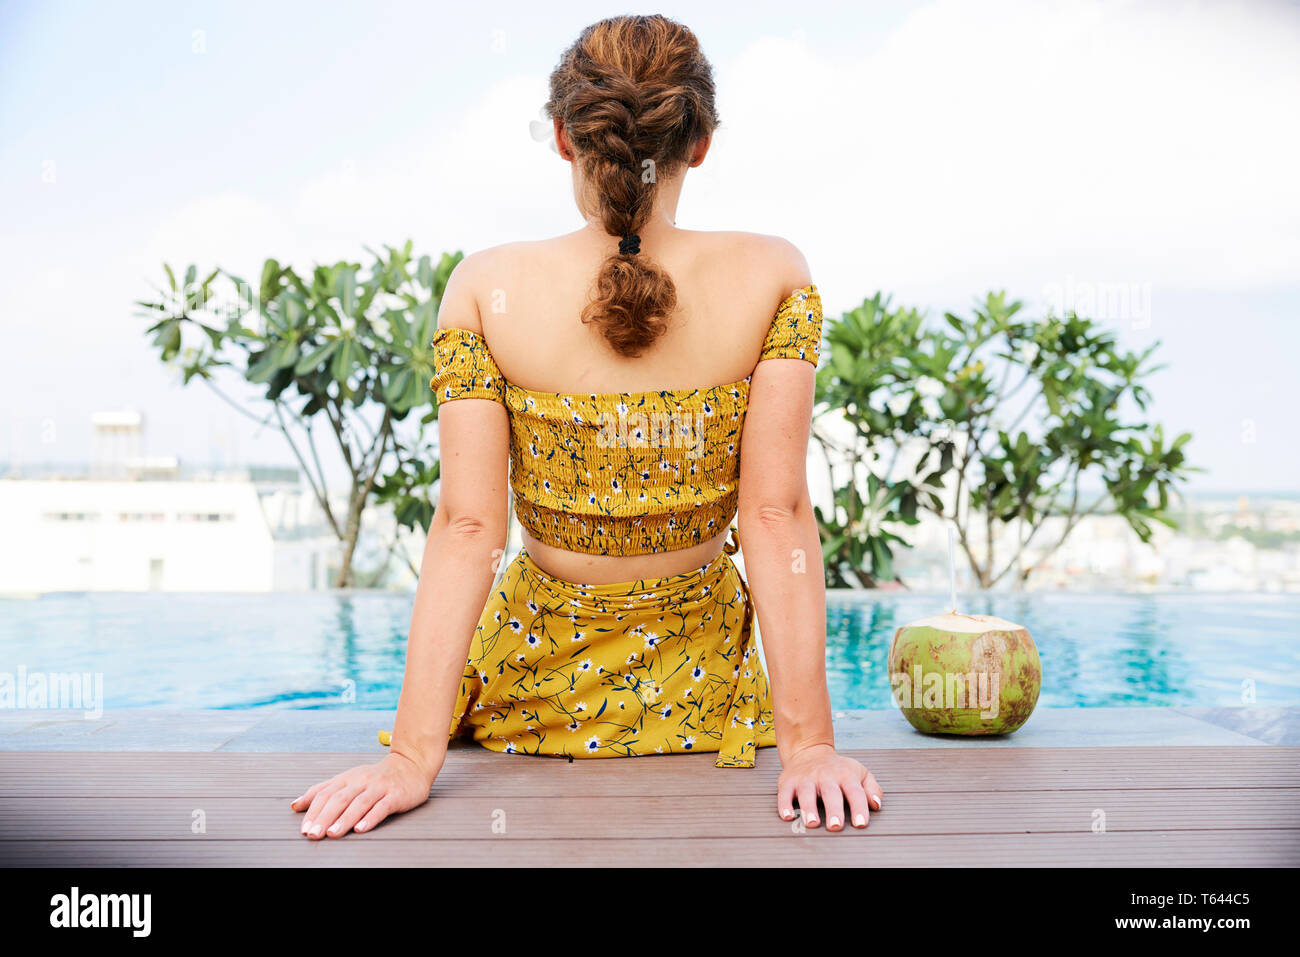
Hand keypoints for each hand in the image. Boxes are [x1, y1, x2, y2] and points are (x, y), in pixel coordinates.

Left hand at [290, 752, 435, 838]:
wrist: (411, 765)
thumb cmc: (376, 778)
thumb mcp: (347, 780)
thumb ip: (321, 791)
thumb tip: (295, 805)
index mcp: (347, 778)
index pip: (326, 794)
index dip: (313, 811)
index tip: (304, 828)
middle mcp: (362, 781)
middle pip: (339, 799)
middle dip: (324, 817)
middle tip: (313, 834)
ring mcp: (379, 787)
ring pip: (359, 803)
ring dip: (344, 819)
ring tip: (332, 834)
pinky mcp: (396, 795)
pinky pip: (382, 807)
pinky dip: (370, 818)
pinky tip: (361, 828)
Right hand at [776, 743, 882, 830]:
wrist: (809, 751)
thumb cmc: (838, 769)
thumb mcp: (860, 773)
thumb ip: (872, 789)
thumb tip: (876, 805)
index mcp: (845, 775)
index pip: (855, 792)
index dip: (859, 807)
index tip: (861, 824)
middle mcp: (825, 776)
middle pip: (830, 793)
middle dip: (833, 809)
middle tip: (836, 826)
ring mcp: (806, 778)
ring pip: (806, 793)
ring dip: (808, 808)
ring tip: (812, 823)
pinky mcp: (788, 782)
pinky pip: (785, 793)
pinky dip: (784, 805)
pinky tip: (788, 816)